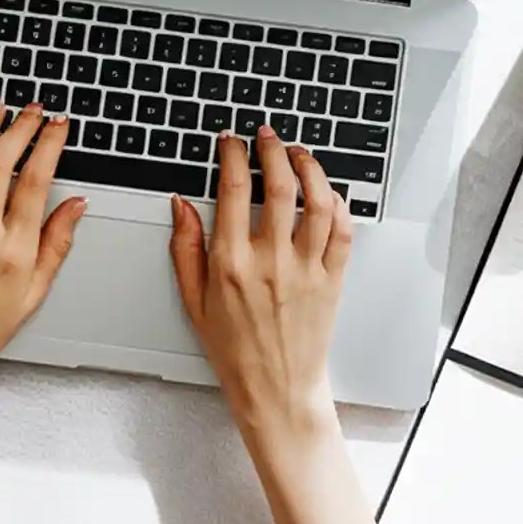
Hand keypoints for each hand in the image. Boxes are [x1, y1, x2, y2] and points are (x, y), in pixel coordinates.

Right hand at [169, 125, 352, 431]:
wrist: (276, 388)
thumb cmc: (234, 349)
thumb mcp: (193, 300)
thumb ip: (184, 248)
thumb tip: (180, 204)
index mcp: (231, 263)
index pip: (231, 189)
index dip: (232, 155)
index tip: (231, 141)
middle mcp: (271, 262)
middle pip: (278, 185)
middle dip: (272, 149)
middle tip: (267, 135)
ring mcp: (306, 270)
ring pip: (317, 202)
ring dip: (310, 168)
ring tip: (299, 154)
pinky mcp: (333, 280)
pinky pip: (343, 231)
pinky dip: (338, 204)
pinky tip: (326, 192)